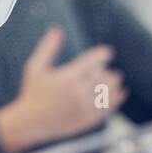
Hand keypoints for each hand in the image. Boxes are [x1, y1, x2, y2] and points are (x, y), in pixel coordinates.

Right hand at [0, 27, 126, 152]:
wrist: (30, 124)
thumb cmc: (32, 92)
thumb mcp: (36, 68)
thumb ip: (48, 48)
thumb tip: (57, 28)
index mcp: (67, 77)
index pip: (93, 61)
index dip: (102, 54)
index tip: (107, 52)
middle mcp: (78, 92)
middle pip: (103, 77)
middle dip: (108, 72)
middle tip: (110, 70)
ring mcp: (83, 107)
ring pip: (108, 92)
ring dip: (114, 84)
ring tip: (116, 79)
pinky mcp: (87, 120)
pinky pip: (107, 108)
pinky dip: (117, 99)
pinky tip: (121, 93)